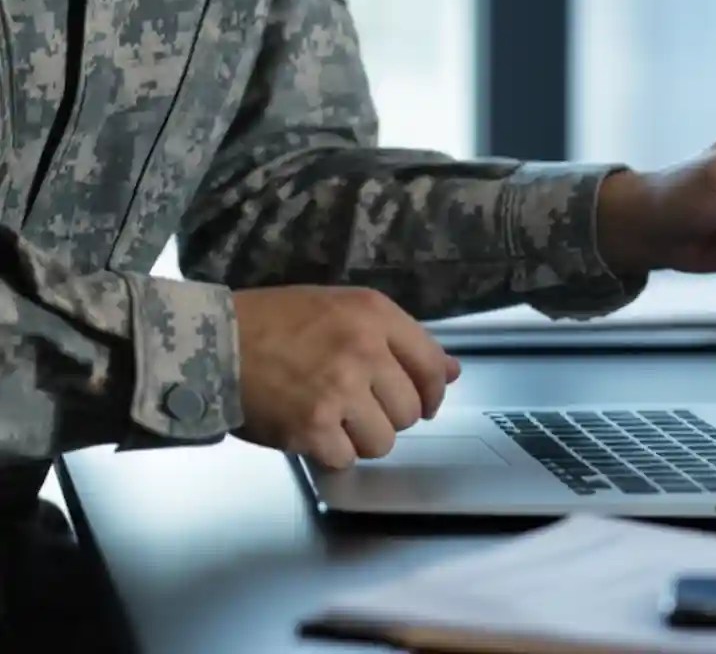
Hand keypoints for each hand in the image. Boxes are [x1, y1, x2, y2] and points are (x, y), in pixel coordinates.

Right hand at [231, 286, 460, 468]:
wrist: (208, 342)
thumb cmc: (273, 323)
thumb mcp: (342, 310)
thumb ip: (400, 339)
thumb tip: (453, 372)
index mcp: (374, 315)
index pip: (432, 365)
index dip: (433, 392)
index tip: (423, 404)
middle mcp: (363, 351)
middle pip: (410, 411)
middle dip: (389, 417)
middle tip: (358, 409)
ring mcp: (338, 391)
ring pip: (384, 441)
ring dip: (361, 439)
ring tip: (332, 420)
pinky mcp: (312, 428)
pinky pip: (347, 459)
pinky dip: (330, 453)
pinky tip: (309, 431)